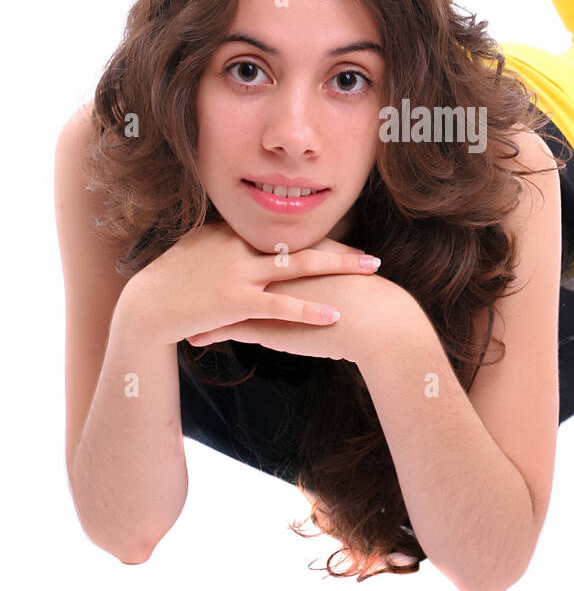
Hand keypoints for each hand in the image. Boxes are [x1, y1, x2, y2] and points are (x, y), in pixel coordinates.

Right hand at [123, 221, 382, 346]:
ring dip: (338, 268)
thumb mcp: (199, 249)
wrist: (145, 305)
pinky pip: (280, 306)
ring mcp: (240, 272)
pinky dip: (308, 310)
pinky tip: (334, 316)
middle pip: (303, 244)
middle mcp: (242, 246)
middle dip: (341, 251)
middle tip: (373, 259)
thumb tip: (246, 239)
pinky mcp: (236, 301)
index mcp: (235, 232)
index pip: (287, 233)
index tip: (348, 246)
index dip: (321, 241)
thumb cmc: (171, 280)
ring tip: (369, 272)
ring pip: (300, 267)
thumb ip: (226, 240)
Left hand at [185, 261, 406, 365]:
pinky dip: (209, 334)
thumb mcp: (339, 272)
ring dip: (199, 306)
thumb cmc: (366, 296)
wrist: (376, 318)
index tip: (215, 255)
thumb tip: (315, 264)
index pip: (251, 251)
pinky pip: (228, 330)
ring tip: (181, 310)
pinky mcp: (266, 327)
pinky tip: (193, 339)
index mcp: (288, 256)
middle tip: (187, 276)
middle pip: (228, 270)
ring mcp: (264, 298)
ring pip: (220, 300)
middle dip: (206, 274)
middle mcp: (271, 273)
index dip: (231, 253)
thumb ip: (322, 267)